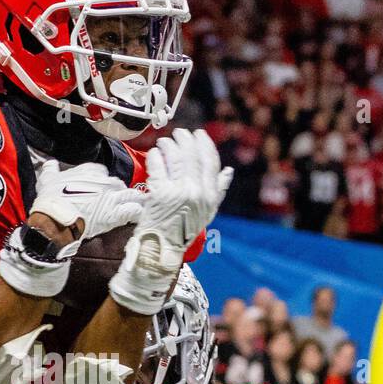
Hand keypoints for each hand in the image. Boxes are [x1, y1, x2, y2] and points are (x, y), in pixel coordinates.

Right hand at [30, 159, 143, 240]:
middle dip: (118, 190)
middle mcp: (103, 181)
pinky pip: (132, 210)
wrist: (54, 217)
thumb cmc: (50, 199)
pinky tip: (138, 214)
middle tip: (117, 198)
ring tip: (137, 203)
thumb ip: (50, 170)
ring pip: (130, 194)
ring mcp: (110, 197)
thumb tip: (49, 163)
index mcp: (88, 170)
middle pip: (118, 183)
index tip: (101, 186)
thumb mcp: (46, 180)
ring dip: (134, 199)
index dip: (102, 179)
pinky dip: (136, 212)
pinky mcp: (114, 214)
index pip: (102, 171)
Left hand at [109, 128, 230, 313]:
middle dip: (185, 139)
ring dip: (168, 144)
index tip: (199, 134)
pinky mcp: (159, 193)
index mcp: (210, 196)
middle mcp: (197, 192)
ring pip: (175, 157)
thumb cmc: (182, 231)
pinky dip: (155, 155)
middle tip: (179, 133)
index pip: (211, 162)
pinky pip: (158, 165)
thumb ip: (217, 191)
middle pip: (192, 155)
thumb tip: (228, 171)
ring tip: (164, 142)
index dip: (204, 144)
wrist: (161, 250)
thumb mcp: (206, 213)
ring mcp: (178, 192)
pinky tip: (154, 153)